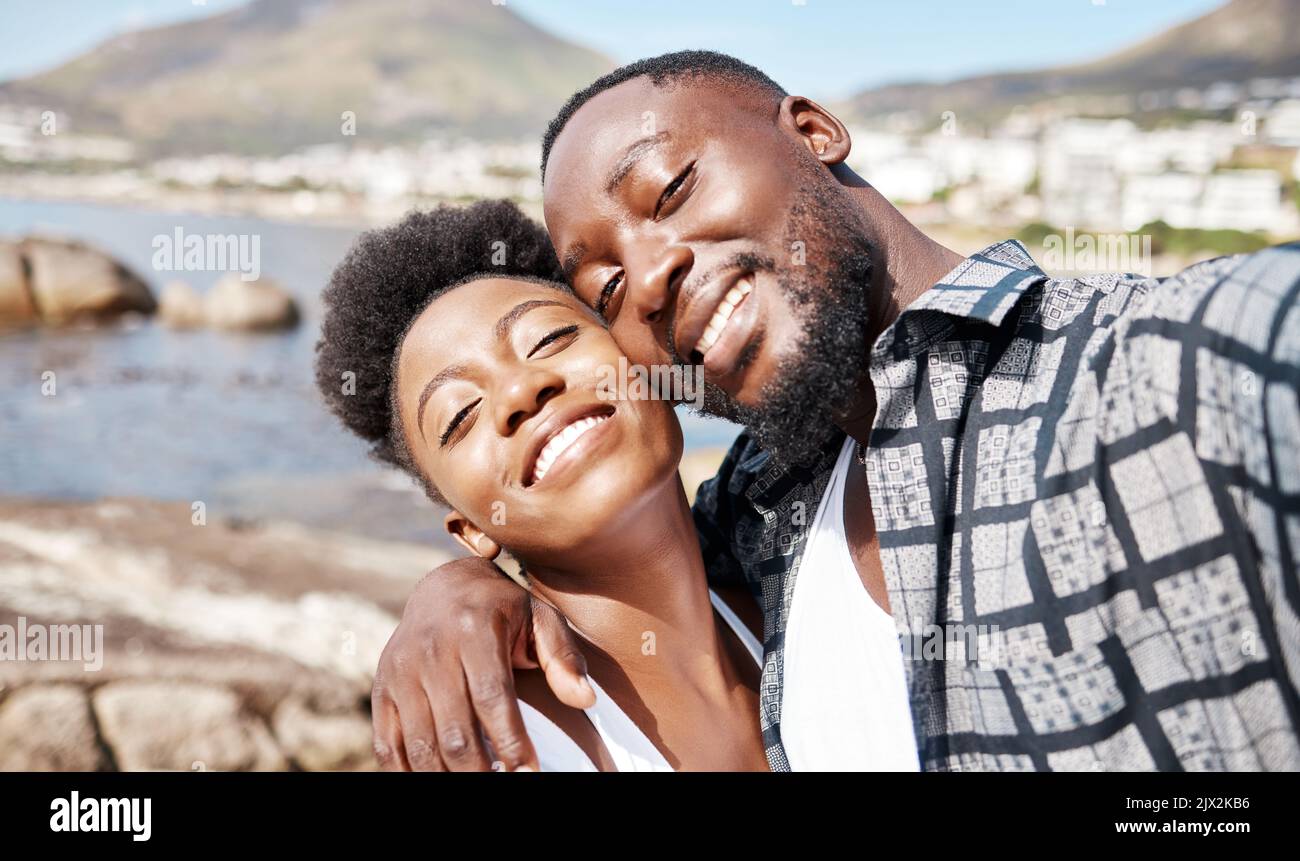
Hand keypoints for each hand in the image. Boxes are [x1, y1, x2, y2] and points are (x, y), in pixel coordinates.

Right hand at [371, 556, 594, 771]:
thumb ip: (563, 657)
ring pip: (421, 745)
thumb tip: (585, 699)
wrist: (442, 589)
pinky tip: (439, 780)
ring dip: (449, 777)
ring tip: (480, 784)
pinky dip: (409, 773)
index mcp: (473, 628)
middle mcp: (430, 649)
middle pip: (456, 731)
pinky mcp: (381, 689)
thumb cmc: (504, 610)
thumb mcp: (540, 618)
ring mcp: (400, 671)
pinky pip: (388, 745)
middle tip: (504, 785)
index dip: (512, 742)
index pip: (492, 698)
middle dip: (482, 772)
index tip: (530, 773)